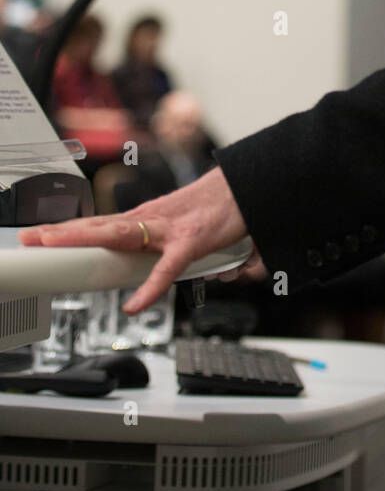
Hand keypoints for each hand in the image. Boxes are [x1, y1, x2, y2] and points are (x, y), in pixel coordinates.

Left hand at [17, 166, 264, 313]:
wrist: (248, 185)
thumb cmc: (218, 206)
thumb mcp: (183, 227)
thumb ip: (168, 252)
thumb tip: (161, 273)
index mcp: (149, 218)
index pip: (102, 224)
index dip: (70, 230)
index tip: (40, 235)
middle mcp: (153, 219)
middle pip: (100, 226)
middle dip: (63, 232)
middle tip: (31, 237)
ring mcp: (170, 228)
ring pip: (121, 234)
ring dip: (86, 238)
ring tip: (55, 245)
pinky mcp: (192, 241)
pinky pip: (167, 268)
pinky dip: (151, 287)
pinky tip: (135, 305)